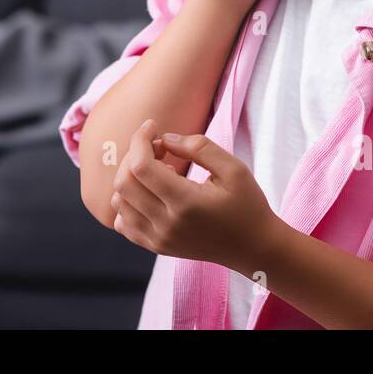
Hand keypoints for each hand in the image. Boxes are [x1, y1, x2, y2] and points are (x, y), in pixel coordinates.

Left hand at [109, 118, 279, 274]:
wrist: (253, 247)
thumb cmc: (247, 205)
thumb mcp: (233, 168)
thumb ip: (199, 147)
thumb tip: (164, 138)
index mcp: (186, 203)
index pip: (141, 167)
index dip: (140, 139)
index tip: (152, 125)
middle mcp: (167, 225)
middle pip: (124, 183)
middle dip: (133, 155)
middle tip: (158, 146)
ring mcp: (158, 240)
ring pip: (119, 202)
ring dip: (130, 177)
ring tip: (159, 170)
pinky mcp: (156, 247)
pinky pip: (122, 223)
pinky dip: (127, 202)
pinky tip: (151, 192)